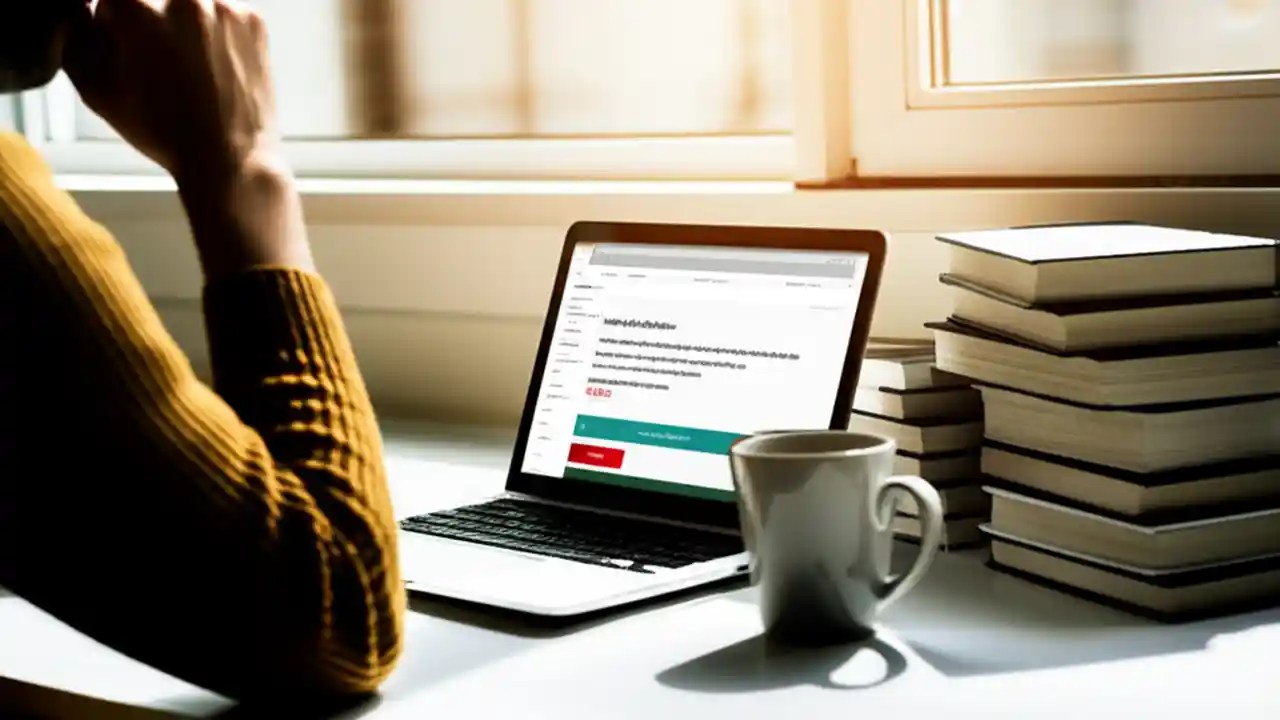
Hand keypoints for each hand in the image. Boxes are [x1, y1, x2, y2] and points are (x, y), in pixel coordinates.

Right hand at [65, 0, 280, 183]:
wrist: (229, 158)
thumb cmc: (162, 131)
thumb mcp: (97, 90)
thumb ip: (77, 36)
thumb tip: (84, 10)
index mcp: (136, 7)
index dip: (114, 21)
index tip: (124, 43)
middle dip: (151, 19)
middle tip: (162, 59)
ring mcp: (224, 5)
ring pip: (190, 1)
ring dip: (185, 22)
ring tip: (191, 64)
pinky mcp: (254, 19)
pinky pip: (224, 10)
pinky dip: (216, 29)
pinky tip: (215, 64)